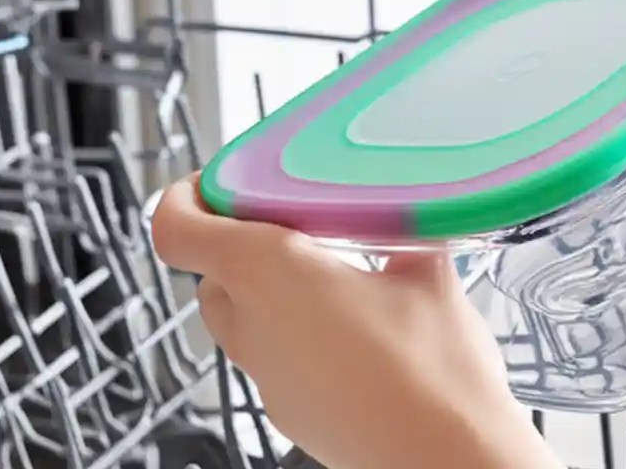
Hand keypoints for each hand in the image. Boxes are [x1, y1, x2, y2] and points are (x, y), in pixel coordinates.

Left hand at [151, 176, 562, 468]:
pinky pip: (273, 359)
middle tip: (288, 223)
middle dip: (238, 244)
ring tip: (331, 276)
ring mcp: (268, 378)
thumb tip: (412, 223)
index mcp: (269, 276)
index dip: (183, 198)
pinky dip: (296, 335)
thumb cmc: (434, 376)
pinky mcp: (291, 412)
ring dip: (267, 291)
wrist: (448, 462)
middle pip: (209, 275)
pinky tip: (356, 333)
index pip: (177, 230)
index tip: (213, 184)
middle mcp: (253, 329)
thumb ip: (406, 238)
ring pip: (240, 319)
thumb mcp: (430, 277)